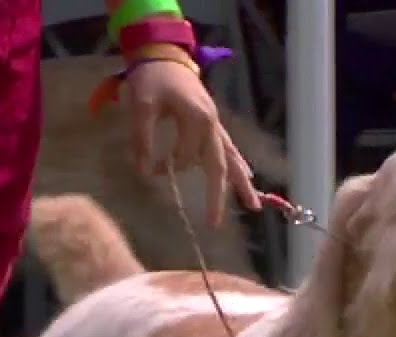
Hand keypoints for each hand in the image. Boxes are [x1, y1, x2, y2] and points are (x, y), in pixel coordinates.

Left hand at [125, 59, 260, 226]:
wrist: (164, 55)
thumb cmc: (152, 78)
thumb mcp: (141, 106)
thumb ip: (142, 139)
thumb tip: (144, 172)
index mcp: (197, 119)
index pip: (184, 157)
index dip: (166, 167)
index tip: (148, 167)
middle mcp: (212, 124)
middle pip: (219, 165)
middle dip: (219, 194)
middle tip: (216, 223)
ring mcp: (215, 123)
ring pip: (231, 158)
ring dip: (239, 183)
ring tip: (253, 206)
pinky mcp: (212, 122)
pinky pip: (229, 147)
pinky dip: (237, 163)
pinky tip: (246, 176)